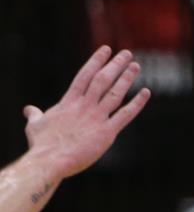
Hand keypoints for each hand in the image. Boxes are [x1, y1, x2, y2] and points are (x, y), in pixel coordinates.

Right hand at [23, 48, 149, 181]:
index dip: (96, 61)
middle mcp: (84, 106)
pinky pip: (125, 115)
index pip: (84, 76)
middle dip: (115, 65)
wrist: (49, 161)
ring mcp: (96, 118)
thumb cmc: (41, 145)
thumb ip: (35, 115)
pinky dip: (137, 103)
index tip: (106, 49)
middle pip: (102, 80)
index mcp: (68, 102)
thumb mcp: (35, 126)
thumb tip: (28, 109)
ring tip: (136, 66)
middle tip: (127, 53)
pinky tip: (146, 93)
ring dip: (127, 79)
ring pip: (116, 93)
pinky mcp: (107, 132)